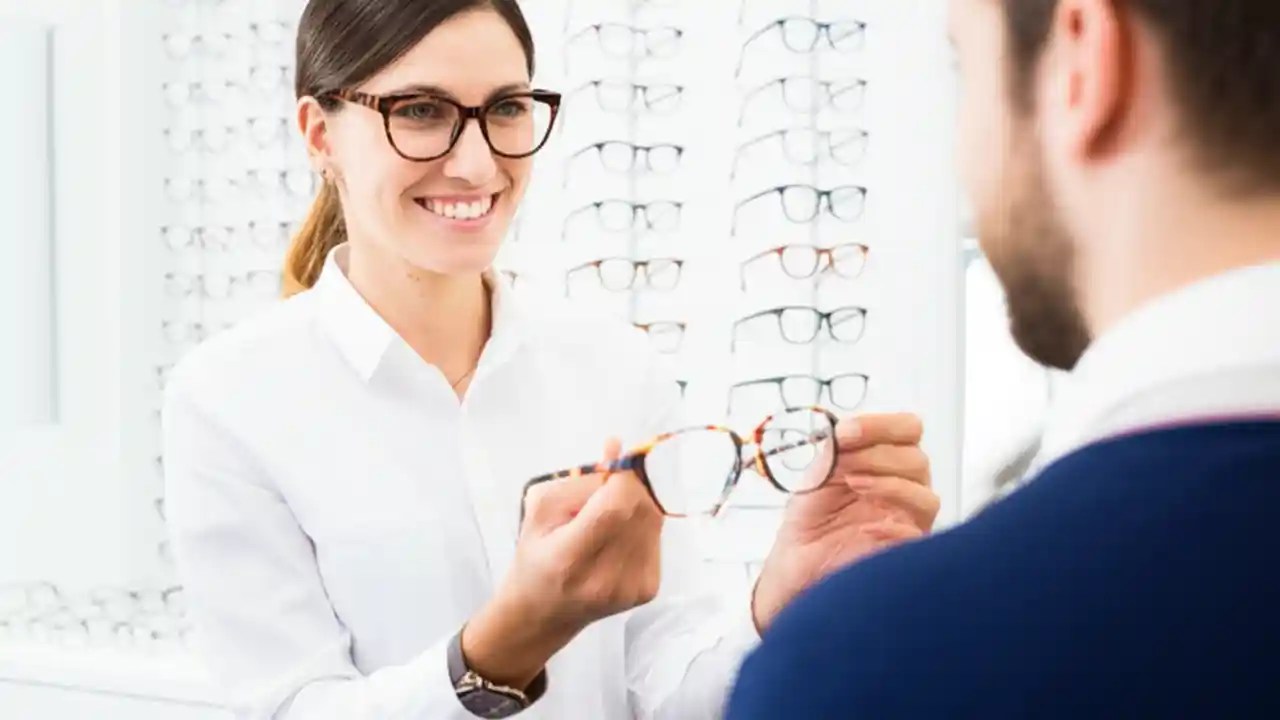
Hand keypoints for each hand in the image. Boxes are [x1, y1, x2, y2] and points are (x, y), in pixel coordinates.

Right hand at [462, 438, 663, 688]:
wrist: (543, 614)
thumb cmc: (535, 559)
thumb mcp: (539, 512)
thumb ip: (578, 481)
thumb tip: (616, 449)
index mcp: (569, 560)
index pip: (614, 509)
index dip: (622, 477)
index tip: (614, 458)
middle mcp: (605, 579)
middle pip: (640, 512)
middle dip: (629, 486)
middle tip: (607, 486)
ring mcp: (631, 588)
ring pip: (653, 521)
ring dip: (636, 504)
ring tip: (607, 514)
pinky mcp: (648, 590)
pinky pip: (656, 537)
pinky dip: (641, 525)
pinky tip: (618, 534)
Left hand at [751, 413, 938, 631]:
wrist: (797, 561)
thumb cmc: (811, 517)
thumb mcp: (819, 472)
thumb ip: (836, 450)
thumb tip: (846, 430)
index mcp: (885, 460)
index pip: (906, 430)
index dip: (881, 425)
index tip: (847, 431)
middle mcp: (904, 485)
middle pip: (918, 459)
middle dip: (878, 454)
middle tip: (845, 462)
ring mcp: (908, 517)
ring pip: (925, 494)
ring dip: (887, 483)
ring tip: (853, 485)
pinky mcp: (907, 548)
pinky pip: (918, 531)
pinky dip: (892, 520)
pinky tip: (865, 522)